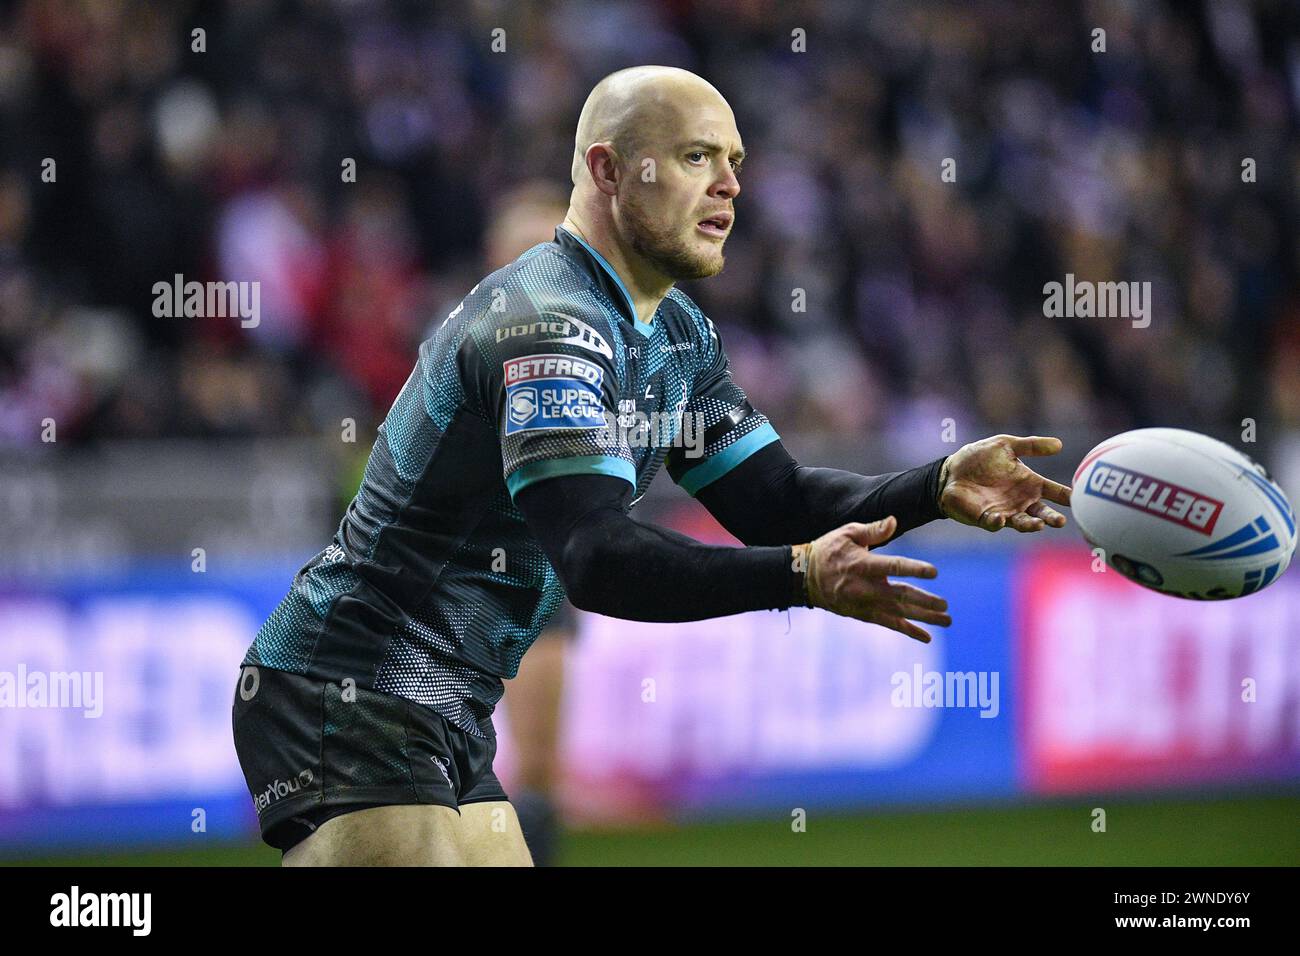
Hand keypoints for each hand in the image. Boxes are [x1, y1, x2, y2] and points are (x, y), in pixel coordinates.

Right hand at [800, 516, 950, 642]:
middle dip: (925, 601)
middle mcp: (865, 587)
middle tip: (945, 605)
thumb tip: (894, 521)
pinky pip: (889, 624)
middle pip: (900, 595)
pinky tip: (926, 636)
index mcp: (863, 564)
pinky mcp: (863, 614)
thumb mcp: (847, 533)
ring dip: (924, 618)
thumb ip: (873, 529)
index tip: (935, 572)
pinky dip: (908, 630)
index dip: (914, 569)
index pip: (893, 567)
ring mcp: (865, 604)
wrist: (804, 577)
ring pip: (899, 613)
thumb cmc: (828, 550)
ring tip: (947, 620)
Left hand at [939, 435, 1071, 531]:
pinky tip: (1000, 518)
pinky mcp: (985, 518)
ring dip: (1031, 525)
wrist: (950, 471)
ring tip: (1040, 525)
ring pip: (1022, 523)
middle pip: (1042, 513)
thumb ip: (1031, 446)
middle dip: (1052, 518)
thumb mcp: (1006, 445)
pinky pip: (994, 523)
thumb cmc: (979, 458)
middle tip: (1061, 521)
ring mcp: (1005, 511)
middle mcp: (1021, 501)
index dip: (1067, 495)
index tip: (1079, 498)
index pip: (1053, 491)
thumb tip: (1059, 444)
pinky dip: (998, 522)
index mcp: (1029, 483)